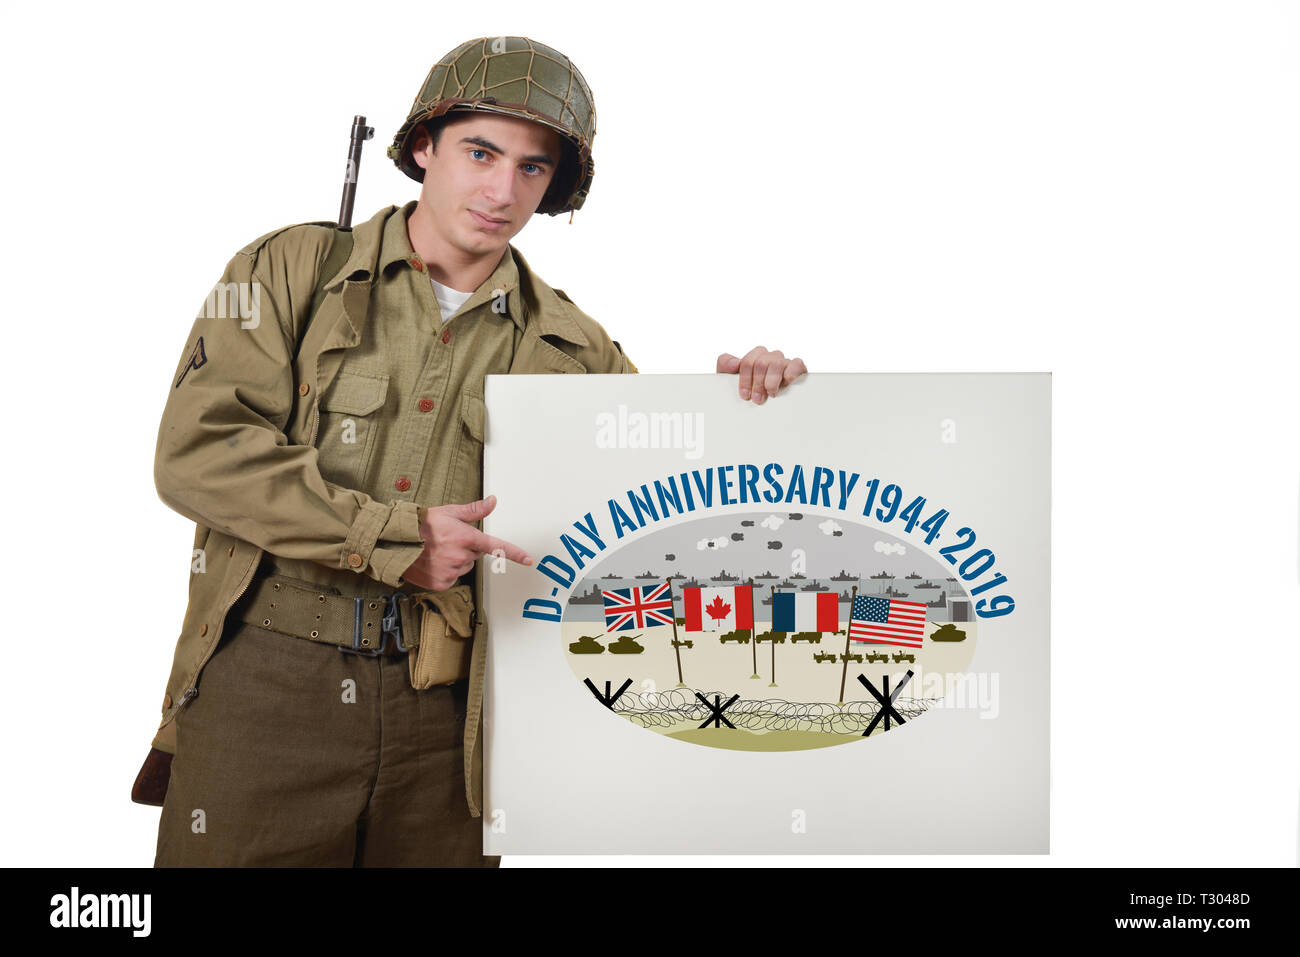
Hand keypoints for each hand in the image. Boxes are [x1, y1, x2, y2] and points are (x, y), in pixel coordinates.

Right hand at [400, 495, 532, 591]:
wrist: (393, 542)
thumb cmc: (419, 525)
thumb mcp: (448, 512)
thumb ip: (474, 510)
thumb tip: (493, 501)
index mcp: (466, 538)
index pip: (497, 546)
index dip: (515, 553)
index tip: (529, 560)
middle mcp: (461, 557)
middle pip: (475, 555)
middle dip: (465, 548)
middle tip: (446, 541)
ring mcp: (451, 572)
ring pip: (463, 567)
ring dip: (455, 561)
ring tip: (436, 551)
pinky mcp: (442, 584)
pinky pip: (452, 578)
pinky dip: (445, 572)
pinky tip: (432, 562)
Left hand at [717, 347, 807, 403]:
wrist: (757, 407)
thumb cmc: (748, 391)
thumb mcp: (730, 378)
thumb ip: (725, 364)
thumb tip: (734, 362)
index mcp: (754, 357)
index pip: (748, 362)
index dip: (745, 379)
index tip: (745, 395)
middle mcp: (769, 357)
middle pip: (762, 362)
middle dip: (758, 383)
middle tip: (757, 399)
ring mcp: (783, 363)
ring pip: (777, 363)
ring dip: (772, 380)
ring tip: (771, 394)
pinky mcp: (797, 369)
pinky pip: (797, 363)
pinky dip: (792, 371)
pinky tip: (788, 380)